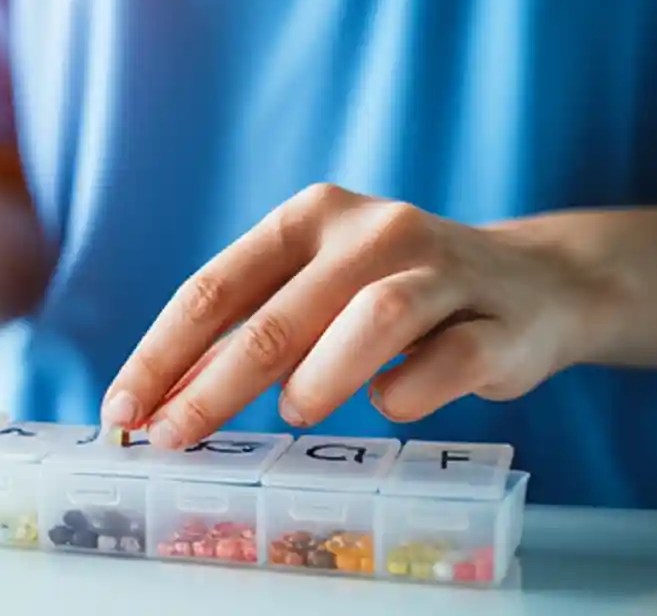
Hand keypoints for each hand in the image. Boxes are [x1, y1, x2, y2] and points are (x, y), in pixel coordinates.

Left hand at [103, 184, 619, 448]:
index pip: (213, 288)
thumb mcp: (313, 293)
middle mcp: (371, 231)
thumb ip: (247, 335)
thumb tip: (163, 404)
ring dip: (317, 380)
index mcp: (308, 217)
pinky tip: (388, 403)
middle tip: (171, 440)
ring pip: (370, 323)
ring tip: (293, 414)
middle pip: (275, 317)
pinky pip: (447, 363)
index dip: (161, 355)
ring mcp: (441, 271)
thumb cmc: (392, 294)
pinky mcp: (499, 323)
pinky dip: (406, 392)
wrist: (534, 283)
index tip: (122, 412)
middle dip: (211, 389)